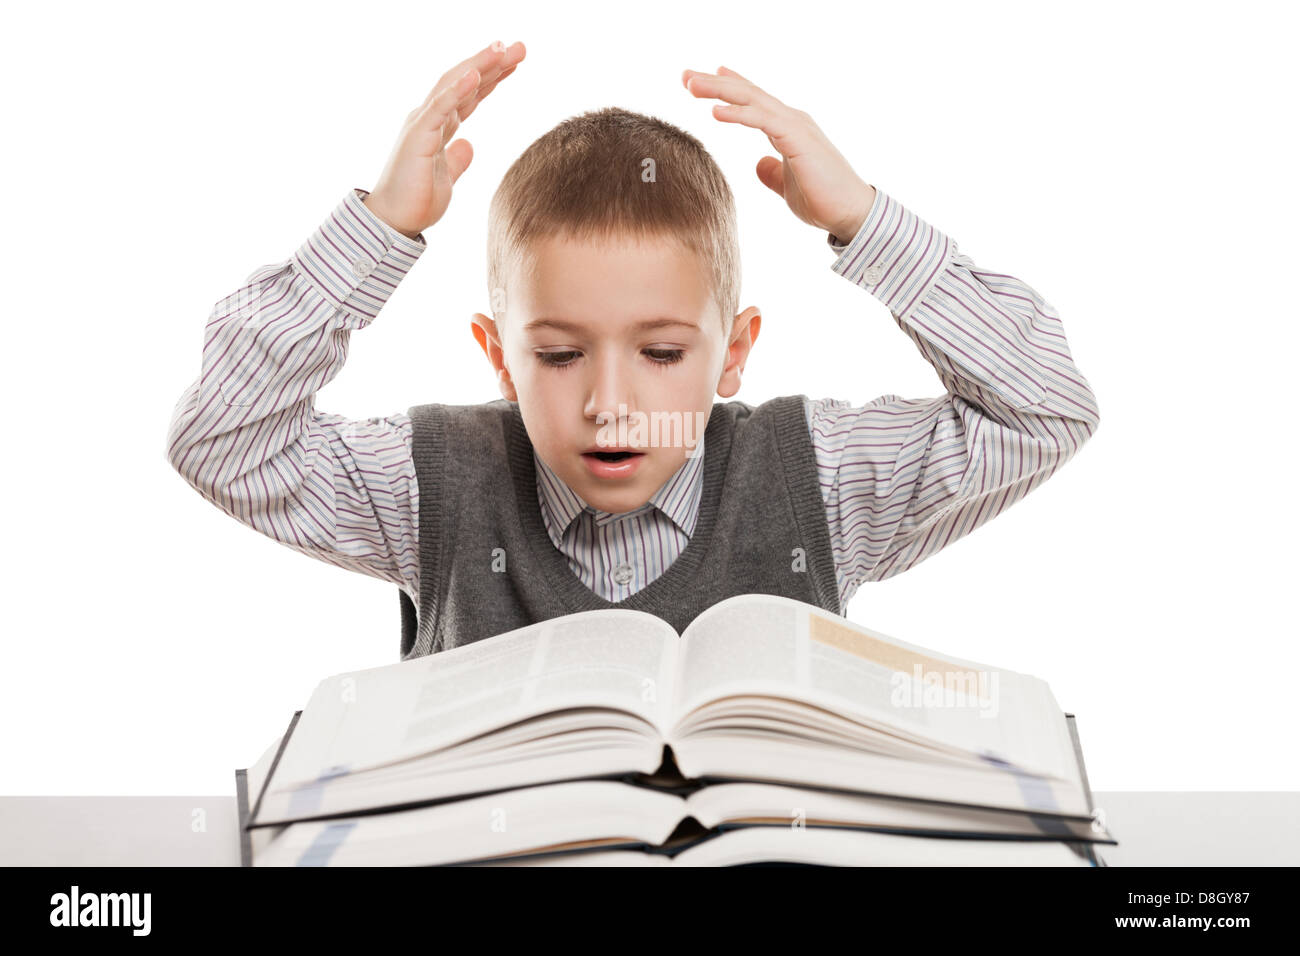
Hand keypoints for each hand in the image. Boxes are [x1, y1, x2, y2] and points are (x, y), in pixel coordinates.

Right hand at [365, 40, 526, 238]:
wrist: (394, 221)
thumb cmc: (416, 200)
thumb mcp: (448, 178)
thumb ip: (458, 160)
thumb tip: (469, 145)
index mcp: (438, 127)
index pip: (469, 96)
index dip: (491, 77)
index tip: (514, 62)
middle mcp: (430, 119)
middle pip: (465, 83)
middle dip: (492, 63)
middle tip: (519, 47)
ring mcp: (423, 124)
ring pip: (454, 86)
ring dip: (479, 66)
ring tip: (502, 48)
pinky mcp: (418, 137)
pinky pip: (440, 107)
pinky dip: (457, 89)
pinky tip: (475, 73)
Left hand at [682, 66, 875, 242]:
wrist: (850, 213)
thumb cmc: (823, 200)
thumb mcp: (788, 185)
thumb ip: (773, 173)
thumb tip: (758, 164)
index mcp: (787, 128)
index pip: (754, 101)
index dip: (729, 87)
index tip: (701, 78)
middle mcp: (791, 120)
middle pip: (748, 94)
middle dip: (714, 83)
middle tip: (685, 75)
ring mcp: (795, 126)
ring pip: (752, 100)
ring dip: (720, 91)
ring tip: (690, 85)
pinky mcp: (798, 139)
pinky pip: (763, 121)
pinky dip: (739, 114)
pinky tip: (715, 111)